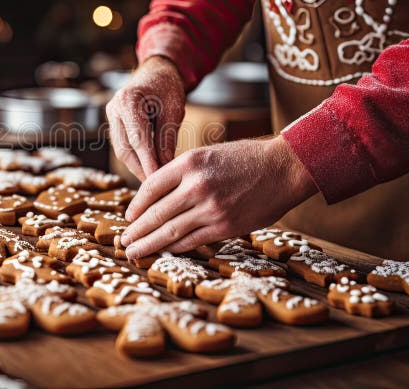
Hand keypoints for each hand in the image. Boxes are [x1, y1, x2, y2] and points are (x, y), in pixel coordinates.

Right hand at [106, 56, 185, 180]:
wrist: (156, 73)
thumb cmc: (168, 88)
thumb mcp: (173, 110)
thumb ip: (167, 138)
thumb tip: (165, 168)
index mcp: (128, 100)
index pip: (138, 139)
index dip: (148, 162)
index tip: (159, 179)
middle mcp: (114, 108)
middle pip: (125, 149)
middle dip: (141, 169)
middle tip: (159, 187)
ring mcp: (111, 116)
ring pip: (122, 151)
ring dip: (137, 168)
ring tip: (155, 182)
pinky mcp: (114, 124)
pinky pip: (123, 147)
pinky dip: (136, 160)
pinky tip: (149, 170)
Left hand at [119, 135, 317, 259]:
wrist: (284, 168)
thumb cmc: (245, 160)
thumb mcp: (208, 155)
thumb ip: (183, 174)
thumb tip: (156, 199)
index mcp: (189, 162)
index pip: (151, 187)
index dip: (136, 205)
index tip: (129, 217)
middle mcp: (196, 185)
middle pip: (155, 213)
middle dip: (136, 231)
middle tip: (123, 241)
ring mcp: (211, 208)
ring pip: (170, 231)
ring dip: (149, 244)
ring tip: (135, 252)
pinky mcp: (225, 226)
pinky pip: (192, 241)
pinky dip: (175, 248)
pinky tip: (164, 252)